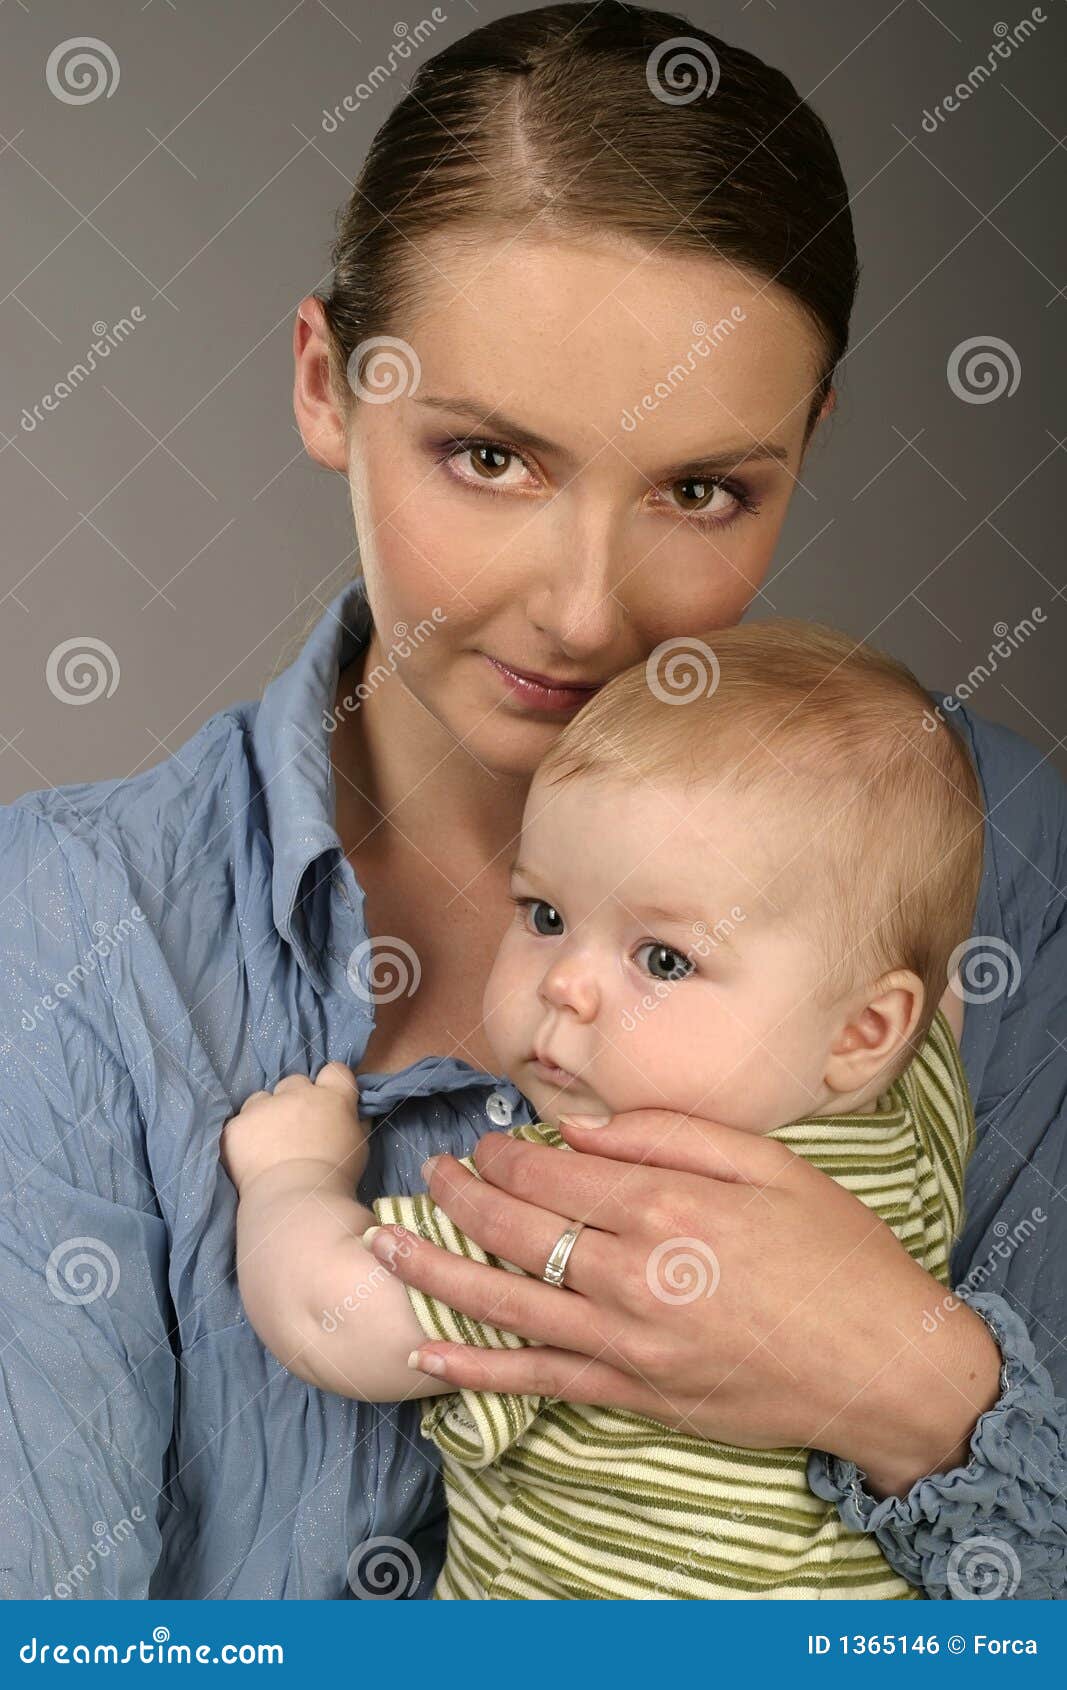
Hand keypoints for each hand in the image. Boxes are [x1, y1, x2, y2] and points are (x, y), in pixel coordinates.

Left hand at [219, 1061, 367, 1195]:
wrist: (296, 1198)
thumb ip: (354, 1122)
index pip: (335, 1071)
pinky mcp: (238, 1125)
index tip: (328, 1101)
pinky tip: (250, 1158)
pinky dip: (244, 1136)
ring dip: (266, 1113)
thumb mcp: (357, 1145)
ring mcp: (265, 1106)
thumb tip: (353, 1112)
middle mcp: (298, 1093)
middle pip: (295, 1082)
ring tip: (268, 1143)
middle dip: (295, 1099)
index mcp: (332, 1097)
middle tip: (296, 1128)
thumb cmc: (335, 1176)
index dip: (331, 1083)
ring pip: (262, 1098)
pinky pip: (240, 1122)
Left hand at [366, 1110, 1000, 1495]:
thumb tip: (583, 1124)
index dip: (505, 1156)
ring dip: (437, 1271)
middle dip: (460, 1197)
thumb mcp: (769, 1165)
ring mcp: (629, 1341)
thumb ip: (670, 1136)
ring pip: (507, 1301)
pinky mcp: (635, 1393)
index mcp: (667, 1205)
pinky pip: (537, 1380)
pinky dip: (474, 1371)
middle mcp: (633, 1273)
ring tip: (382, 1247)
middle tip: (428, 1174)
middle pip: (517, 1229)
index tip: (482, 1142)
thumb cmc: (838, 1255)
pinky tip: (424, 1357)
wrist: (884, 1367)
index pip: (553, 1172)